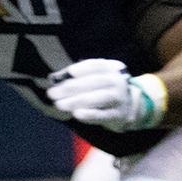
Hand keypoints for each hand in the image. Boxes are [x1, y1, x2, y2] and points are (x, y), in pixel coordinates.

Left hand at [47, 58, 164, 131]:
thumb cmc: (104, 89)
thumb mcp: (96, 78)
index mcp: (110, 68)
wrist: (129, 107)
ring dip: (75, 101)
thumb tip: (54, 78)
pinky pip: (102, 114)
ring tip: (59, 105)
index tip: (67, 73)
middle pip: (93, 82)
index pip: (95, 66)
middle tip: (52, 93)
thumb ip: (77, 76)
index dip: (81, 69)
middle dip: (70, 88)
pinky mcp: (118, 115)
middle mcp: (117, 81)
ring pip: (96, 98)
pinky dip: (89, 114)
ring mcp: (119, 98)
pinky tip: (76, 114)